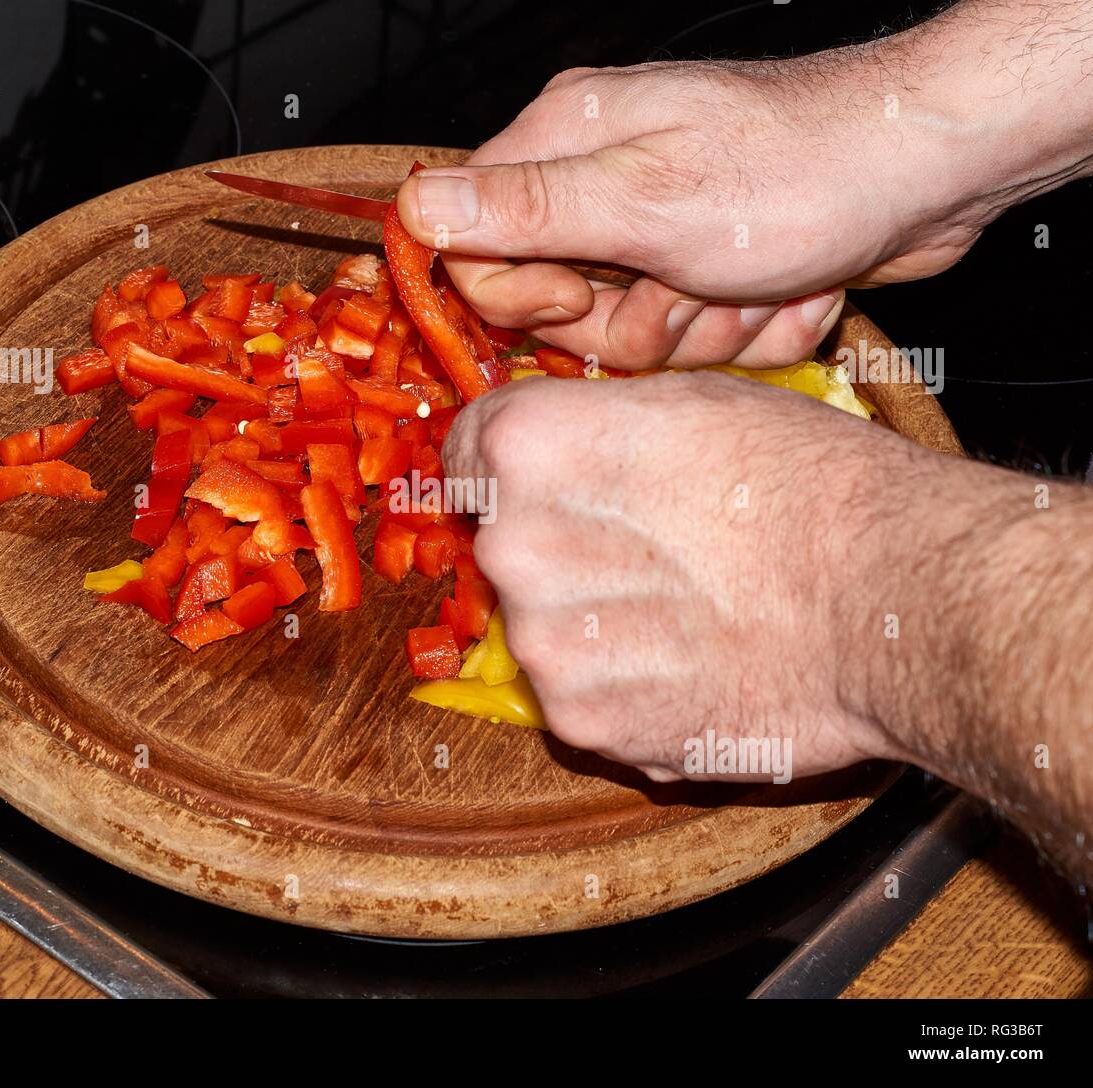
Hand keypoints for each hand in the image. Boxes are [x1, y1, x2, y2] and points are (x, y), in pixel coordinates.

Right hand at [392, 41, 1053, 369]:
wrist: (931, 172)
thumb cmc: (804, 170)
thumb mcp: (645, 202)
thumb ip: (523, 211)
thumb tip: (417, 205)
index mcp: (568, 148)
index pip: (476, 250)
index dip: (527, 296)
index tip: (583, 294)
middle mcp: (608, 183)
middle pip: (559, 307)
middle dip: (632, 321)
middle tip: (686, 284)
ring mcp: (663, 227)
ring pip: (634, 333)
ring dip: (702, 327)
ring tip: (749, 279)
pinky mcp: (712, 262)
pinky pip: (698, 335)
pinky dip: (747, 327)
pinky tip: (785, 284)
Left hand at [443, 371, 953, 780]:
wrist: (890, 597)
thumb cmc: (809, 483)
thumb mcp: (692, 402)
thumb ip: (595, 427)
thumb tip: (556, 451)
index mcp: (531, 446)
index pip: (469, 449)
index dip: (511, 464)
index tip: (547, 482)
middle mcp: (515, 543)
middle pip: (506, 542)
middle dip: (559, 546)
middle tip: (650, 552)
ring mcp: (542, 641)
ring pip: (542, 625)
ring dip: (591, 625)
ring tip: (687, 614)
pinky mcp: (581, 720)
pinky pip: (577, 694)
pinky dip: (621, 688)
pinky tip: (690, 666)